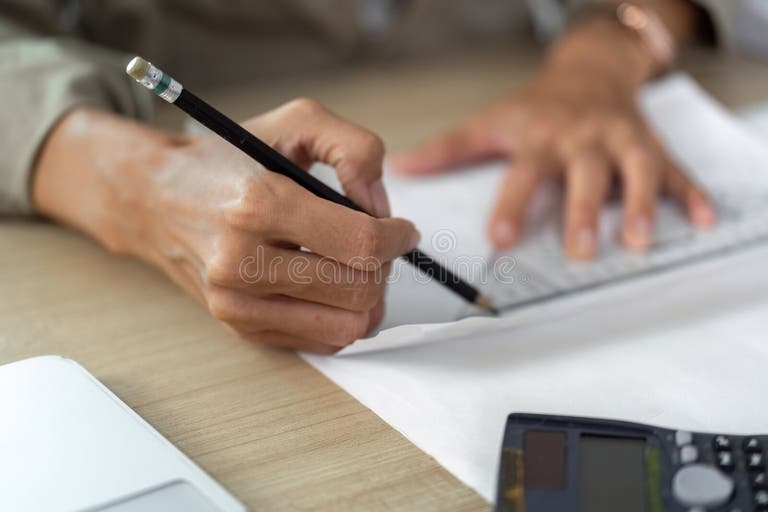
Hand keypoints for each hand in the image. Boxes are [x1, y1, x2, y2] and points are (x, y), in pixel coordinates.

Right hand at [33, 101, 418, 352]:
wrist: (156, 198)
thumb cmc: (229, 160)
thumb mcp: (295, 121)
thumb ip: (354, 148)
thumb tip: (382, 207)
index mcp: (259, 206)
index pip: (361, 244)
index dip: (396, 238)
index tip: (401, 230)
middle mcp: (241, 263)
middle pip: (359, 291)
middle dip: (382, 267)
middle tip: (374, 245)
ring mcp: (237, 304)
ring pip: (345, 327)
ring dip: (367, 297)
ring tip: (354, 267)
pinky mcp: (239, 328)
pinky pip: (321, 342)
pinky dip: (340, 315)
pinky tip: (329, 285)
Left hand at [394, 53, 715, 259]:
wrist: (589, 71)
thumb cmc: (537, 107)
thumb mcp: (492, 122)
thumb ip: (450, 150)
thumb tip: (404, 168)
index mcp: (540, 139)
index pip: (523, 175)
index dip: (512, 206)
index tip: (501, 239)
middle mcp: (583, 139)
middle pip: (584, 176)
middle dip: (583, 212)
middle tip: (580, 250)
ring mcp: (621, 142)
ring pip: (636, 172)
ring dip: (642, 205)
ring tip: (639, 241)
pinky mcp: (651, 148)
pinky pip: (676, 171)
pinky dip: (692, 195)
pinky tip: (704, 219)